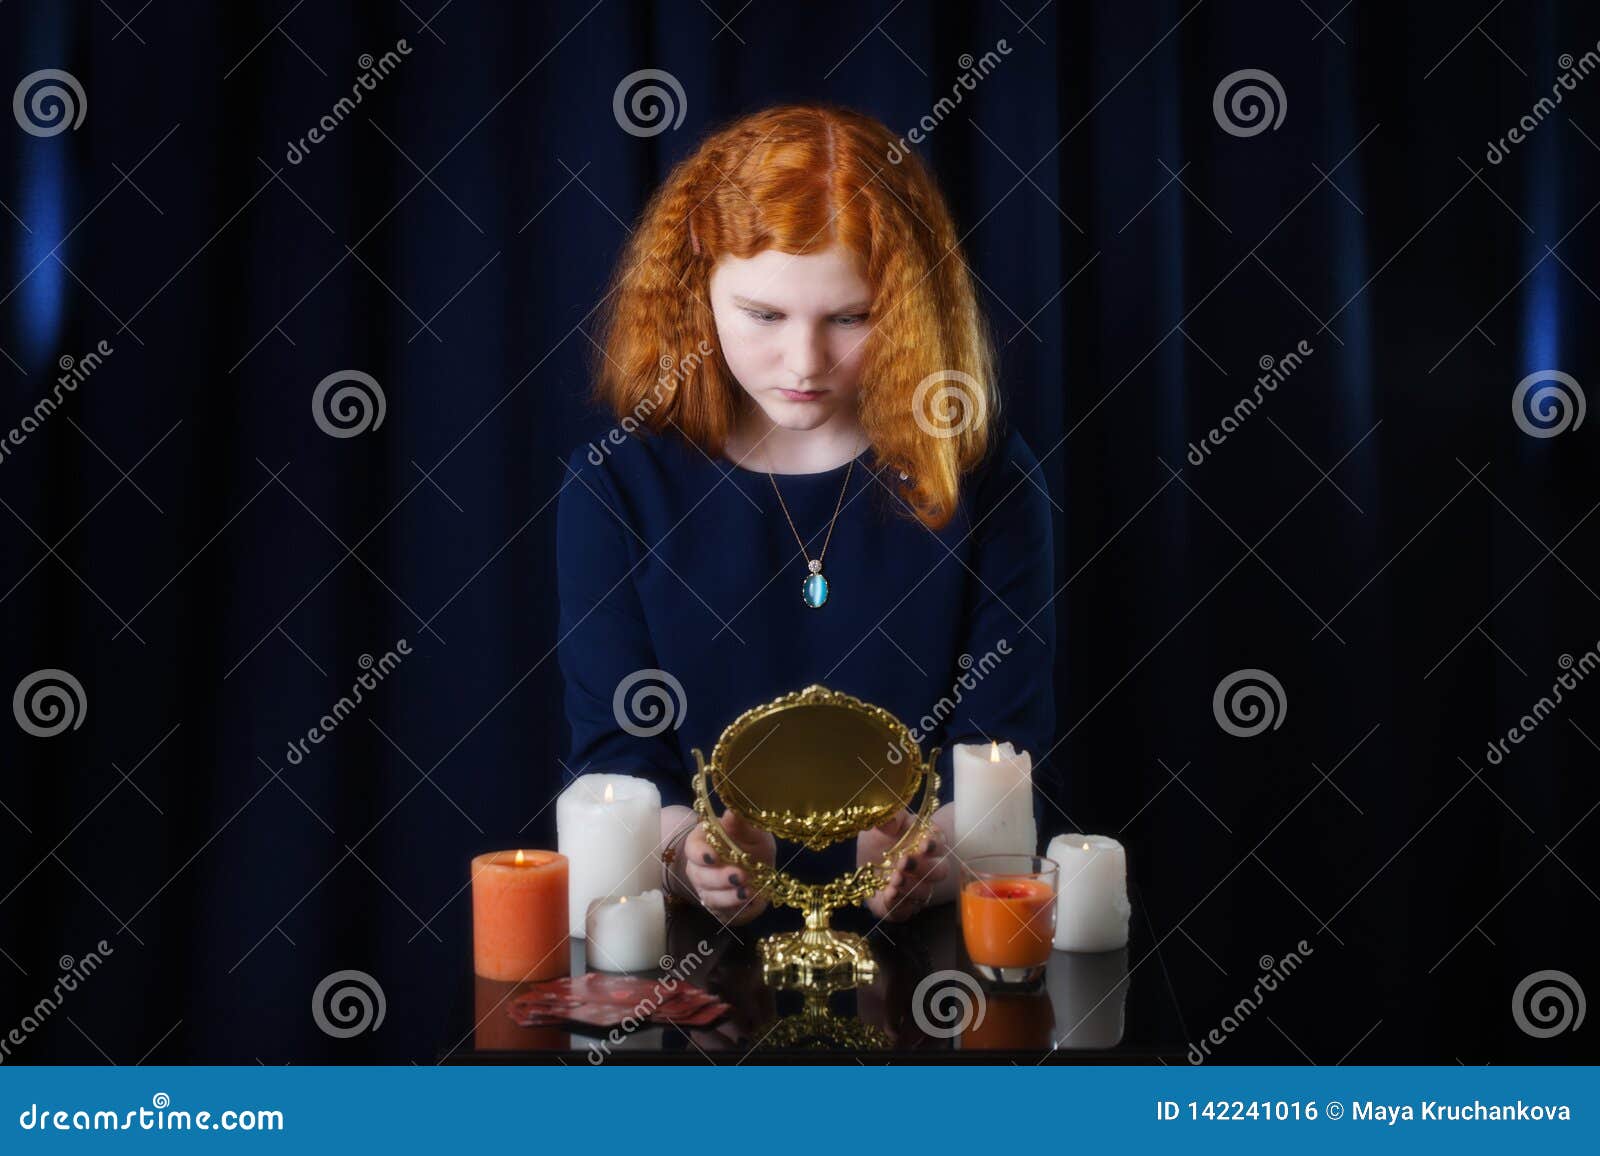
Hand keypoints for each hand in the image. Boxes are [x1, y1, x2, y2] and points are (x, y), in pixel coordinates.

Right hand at [682, 808, 776, 925]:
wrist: (756, 866)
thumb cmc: (749, 843)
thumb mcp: (751, 831)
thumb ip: (741, 825)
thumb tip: (731, 813)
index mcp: (702, 844)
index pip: (693, 849)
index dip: (701, 854)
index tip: (713, 856)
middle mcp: (700, 869)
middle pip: (700, 876)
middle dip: (719, 878)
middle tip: (740, 875)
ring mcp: (708, 891)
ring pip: (711, 898)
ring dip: (728, 897)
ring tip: (748, 892)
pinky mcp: (720, 909)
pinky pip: (725, 914)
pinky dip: (738, 910)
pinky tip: (752, 904)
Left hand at [860, 808, 948, 922]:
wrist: (862, 863)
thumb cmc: (878, 838)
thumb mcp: (879, 822)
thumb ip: (887, 818)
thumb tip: (891, 822)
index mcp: (925, 843)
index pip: (940, 843)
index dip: (935, 845)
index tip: (923, 844)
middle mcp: (926, 868)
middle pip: (939, 871)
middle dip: (924, 868)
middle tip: (904, 861)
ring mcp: (916, 889)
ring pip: (925, 893)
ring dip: (911, 887)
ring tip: (894, 879)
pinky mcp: (901, 907)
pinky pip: (906, 911)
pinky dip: (899, 905)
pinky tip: (889, 894)